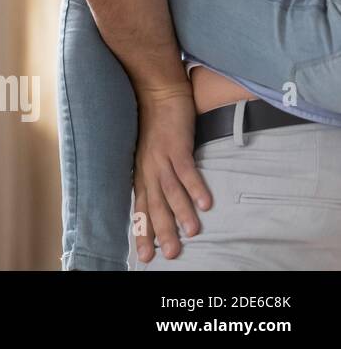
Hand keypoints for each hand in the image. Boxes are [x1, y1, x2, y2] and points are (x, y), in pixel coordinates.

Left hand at [132, 87, 212, 262]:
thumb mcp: (149, 155)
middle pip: (155, 206)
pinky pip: (185, 169)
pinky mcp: (175, 145)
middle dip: (162, 232)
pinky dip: (195, 186)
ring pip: (170, 190)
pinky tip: (205, 203)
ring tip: (192, 233)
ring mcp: (160, 157)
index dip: (143, 232)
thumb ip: (154, 177)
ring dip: (181, 213)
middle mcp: (148, 169)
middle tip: (171, 254)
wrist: (156, 92)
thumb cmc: (155, 125)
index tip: (146, 256)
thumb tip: (161, 200)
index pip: (141, 209)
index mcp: (142, 173)